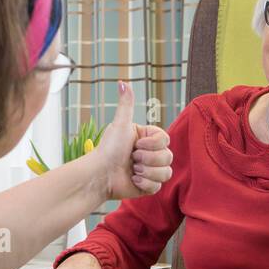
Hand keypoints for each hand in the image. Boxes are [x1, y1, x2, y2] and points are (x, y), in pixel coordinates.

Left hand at [89, 81, 172, 201]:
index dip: (152, 144)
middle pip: (168, 157)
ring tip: (132, 170)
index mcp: (147, 138)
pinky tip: (132, 180)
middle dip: (147, 159)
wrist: (100, 175)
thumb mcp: (120, 125)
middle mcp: (151, 154)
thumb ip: (126, 104)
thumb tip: (123, 82)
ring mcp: (151, 171)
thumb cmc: (108, 149)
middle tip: (132, 158)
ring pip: (166, 172)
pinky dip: (144, 184)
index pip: (166, 140)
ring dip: (147, 172)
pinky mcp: (148, 186)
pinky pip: (158, 186)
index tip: (136, 144)